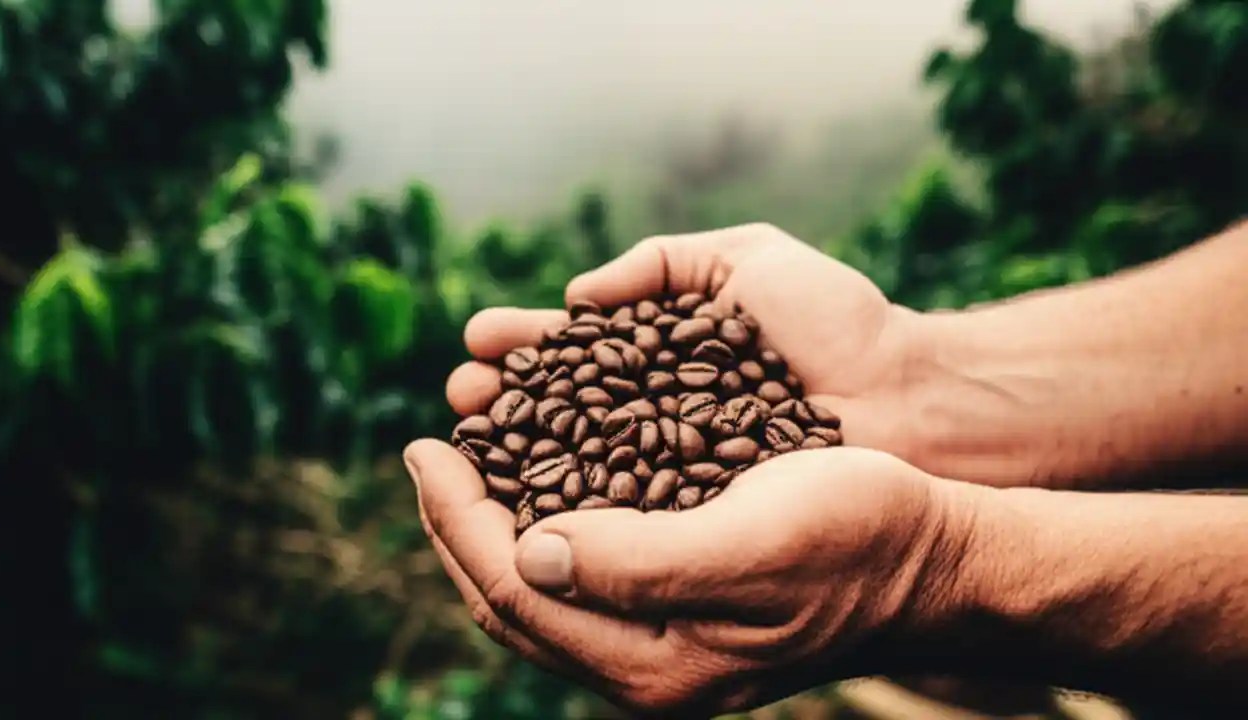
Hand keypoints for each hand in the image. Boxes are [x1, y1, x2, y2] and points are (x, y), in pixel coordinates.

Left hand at [403, 438, 977, 714]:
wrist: (931, 559)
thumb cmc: (857, 537)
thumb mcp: (754, 541)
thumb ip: (639, 561)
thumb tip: (533, 553)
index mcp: (654, 663)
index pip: (516, 591)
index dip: (458, 518)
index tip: (427, 446)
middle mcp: (646, 667)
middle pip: (512, 600)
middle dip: (457, 523)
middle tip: (429, 448)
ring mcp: (661, 646)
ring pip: (538, 591)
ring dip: (490, 525)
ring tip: (463, 460)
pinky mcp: (677, 614)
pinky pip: (578, 577)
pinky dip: (539, 527)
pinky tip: (532, 482)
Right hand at [446, 223, 933, 475]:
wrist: (913, 394)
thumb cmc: (839, 322)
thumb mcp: (748, 261)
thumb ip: (665, 263)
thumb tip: (579, 296)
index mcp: (662, 363)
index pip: (574, 359)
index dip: (524, 352)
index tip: (478, 343)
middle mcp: (658, 425)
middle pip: (561, 419)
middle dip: (503, 407)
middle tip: (460, 396)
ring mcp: (678, 481)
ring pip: (577, 474)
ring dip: (518, 458)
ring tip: (471, 438)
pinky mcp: (699, 527)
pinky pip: (625, 520)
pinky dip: (571, 510)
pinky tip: (526, 501)